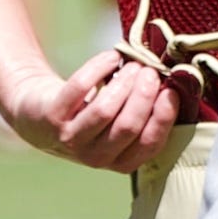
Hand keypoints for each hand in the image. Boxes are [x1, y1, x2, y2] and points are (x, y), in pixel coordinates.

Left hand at [0, 48, 180, 173]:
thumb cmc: (93, 115)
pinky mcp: (50, 118)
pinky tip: (111, 58)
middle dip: (144, 95)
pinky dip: (99, 68)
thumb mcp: (120, 123)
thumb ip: (146, 112)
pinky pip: (79, 88)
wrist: (40, 115)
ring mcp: (70, 139)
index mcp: (121, 161)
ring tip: (133, 64)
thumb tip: (177, 84)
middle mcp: (95, 157)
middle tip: (151, 71)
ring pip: (104, 111)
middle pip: (127, 126)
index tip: (171, 91)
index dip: (163, 117)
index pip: (149, 144)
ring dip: (124, 82)